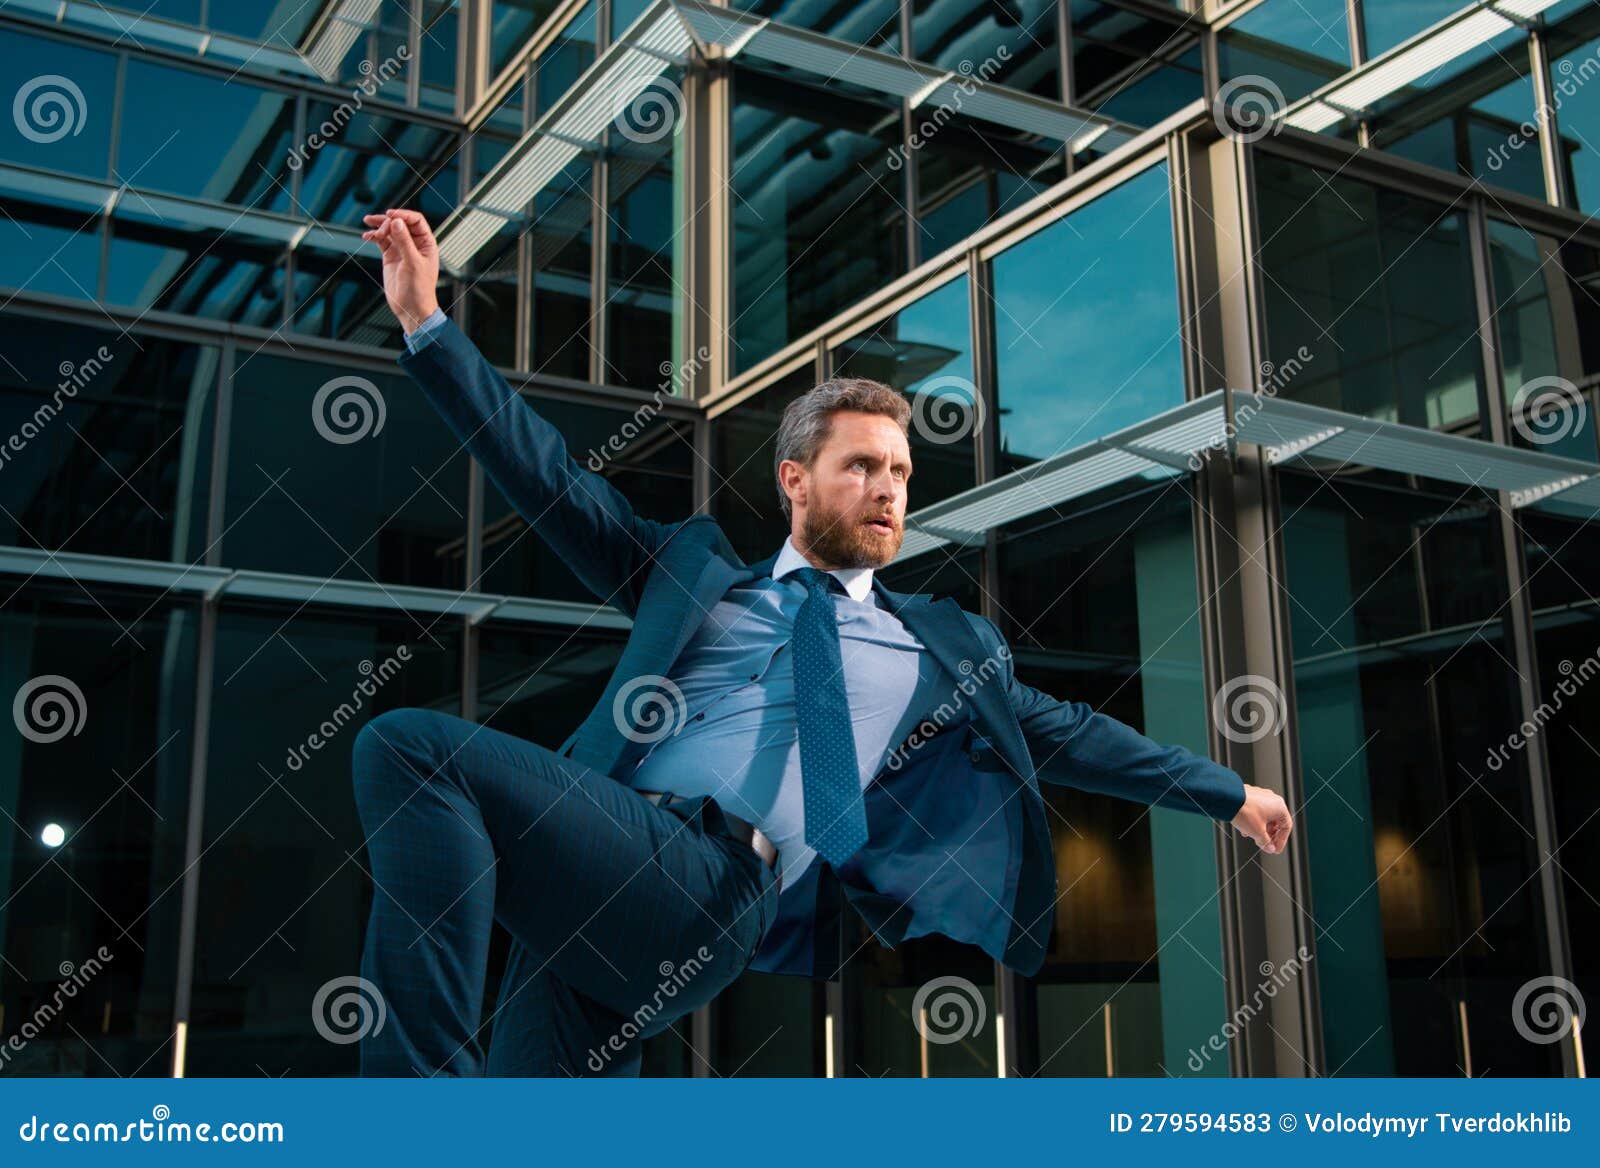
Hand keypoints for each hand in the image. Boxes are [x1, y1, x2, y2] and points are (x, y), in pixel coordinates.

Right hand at [362, 208, 439, 334]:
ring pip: (390, 230)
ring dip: (379, 226)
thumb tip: (397, 222)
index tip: (391, 215)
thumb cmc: (419, 289)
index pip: (416, 221)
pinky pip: (382, 241)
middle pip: (401, 223)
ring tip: (368, 225)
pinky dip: (374, 236)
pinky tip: (367, 236)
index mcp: (427, 244)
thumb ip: (404, 241)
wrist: (411, 308)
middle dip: (388, 221)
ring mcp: (402, 250)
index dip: (403, 215)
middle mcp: (414, 244)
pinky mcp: (391, 256)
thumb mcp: (412, 263)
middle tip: (380, 227)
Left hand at [1232, 784, 1292, 853]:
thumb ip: (1266, 842)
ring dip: (1260, 829)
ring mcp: (1260, 796)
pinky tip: (1244, 829)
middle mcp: (1272, 799)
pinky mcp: (1250, 795)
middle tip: (1264, 844)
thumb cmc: (1244, 811)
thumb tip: (1269, 848)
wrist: (1227, 798)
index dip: (1281, 840)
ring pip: (1264, 816)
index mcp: (1279, 806)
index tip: (1275, 849)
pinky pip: (1255, 811)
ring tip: (1252, 837)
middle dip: (1269, 835)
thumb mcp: (1257, 832)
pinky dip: (1253, 821)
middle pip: (1275, 821)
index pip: (1286, 827)